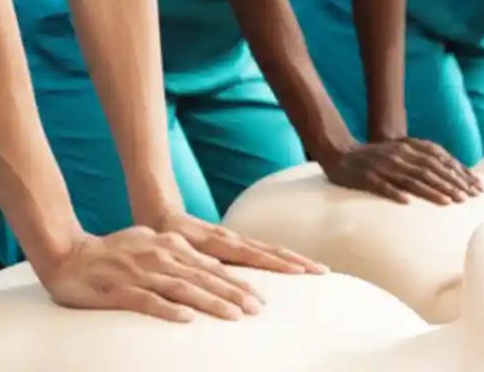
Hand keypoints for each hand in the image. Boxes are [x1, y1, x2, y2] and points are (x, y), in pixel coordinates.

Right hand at [40, 227, 272, 322]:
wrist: (67, 254)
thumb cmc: (113, 253)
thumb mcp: (152, 245)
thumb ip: (181, 255)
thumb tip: (210, 264)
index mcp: (170, 245)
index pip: (211, 266)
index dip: (237, 281)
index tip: (260, 296)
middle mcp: (160, 256)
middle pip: (204, 277)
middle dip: (233, 293)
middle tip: (257, 308)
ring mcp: (140, 273)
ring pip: (183, 289)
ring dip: (211, 302)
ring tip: (234, 316)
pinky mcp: (119, 290)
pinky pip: (148, 301)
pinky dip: (168, 310)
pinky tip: (187, 320)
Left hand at [152, 212, 326, 274]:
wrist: (161, 213)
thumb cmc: (162, 234)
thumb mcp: (171, 245)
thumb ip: (191, 255)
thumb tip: (211, 268)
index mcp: (217, 239)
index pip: (254, 252)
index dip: (277, 263)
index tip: (299, 271)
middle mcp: (231, 238)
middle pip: (270, 249)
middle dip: (297, 261)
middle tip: (322, 271)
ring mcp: (235, 238)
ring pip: (270, 249)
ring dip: (294, 259)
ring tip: (318, 269)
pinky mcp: (235, 241)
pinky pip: (263, 249)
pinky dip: (281, 258)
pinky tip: (297, 267)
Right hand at [320, 139, 483, 204]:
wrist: (341, 154)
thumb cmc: (377, 157)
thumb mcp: (403, 152)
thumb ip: (424, 159)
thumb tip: (453, 172)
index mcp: (409, 146)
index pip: (441, 160)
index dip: (459, 173)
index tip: (476, 187)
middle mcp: (399, 154)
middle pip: (430, 170)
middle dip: (450, 184)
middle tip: (467, 198)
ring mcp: (383, 166)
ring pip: (411, 178)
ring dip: (430, 190)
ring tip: (447, 202)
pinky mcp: (367, 177)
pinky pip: (383, 186)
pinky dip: (395, 193)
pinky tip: (407, 202)